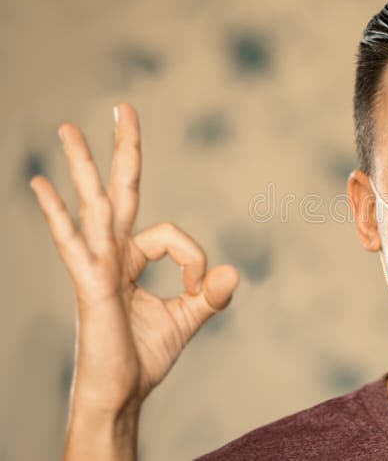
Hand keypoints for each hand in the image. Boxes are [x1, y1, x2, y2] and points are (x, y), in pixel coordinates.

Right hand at [30, 103, 238, 451]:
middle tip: (125, 107)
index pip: (172, 235)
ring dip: (83, 165)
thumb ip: (211, 294)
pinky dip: (56, 214)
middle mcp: (112, 252)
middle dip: (124, 149)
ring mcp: (96, 265)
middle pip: (120, 189)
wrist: (121, 392)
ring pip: (93, 204)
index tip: (202, 288)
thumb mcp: (187, 318)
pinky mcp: (89, 283)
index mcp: (134, 257)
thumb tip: (234, 272)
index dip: (195, 259)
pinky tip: (40, 184)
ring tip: (69, 127)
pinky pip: (72, 242)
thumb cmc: (144, 355)